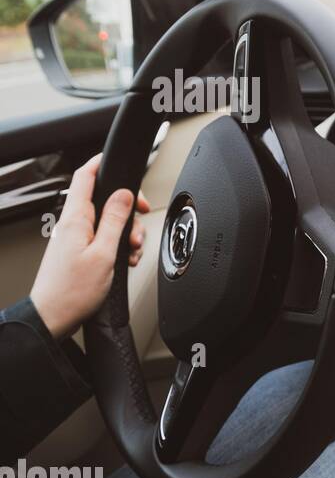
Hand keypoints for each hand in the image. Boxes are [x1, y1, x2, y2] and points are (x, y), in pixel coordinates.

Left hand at [29, 154, 150, 339]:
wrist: (53, 316)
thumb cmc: (73, 290)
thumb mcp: (103, 252)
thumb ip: (115, 219)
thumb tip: (125, 194)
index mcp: (76, 218)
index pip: (86, 176)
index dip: (103, 163)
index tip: (118, 161)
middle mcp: (73, 224)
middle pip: (105, 200)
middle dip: (128, 211)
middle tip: (139, 223)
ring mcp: (75, 237)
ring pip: (108, 222)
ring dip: (126, 233)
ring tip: (130, 252)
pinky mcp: (78, 251)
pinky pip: (103, 238)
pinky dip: (118, 247)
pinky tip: (123, 261)